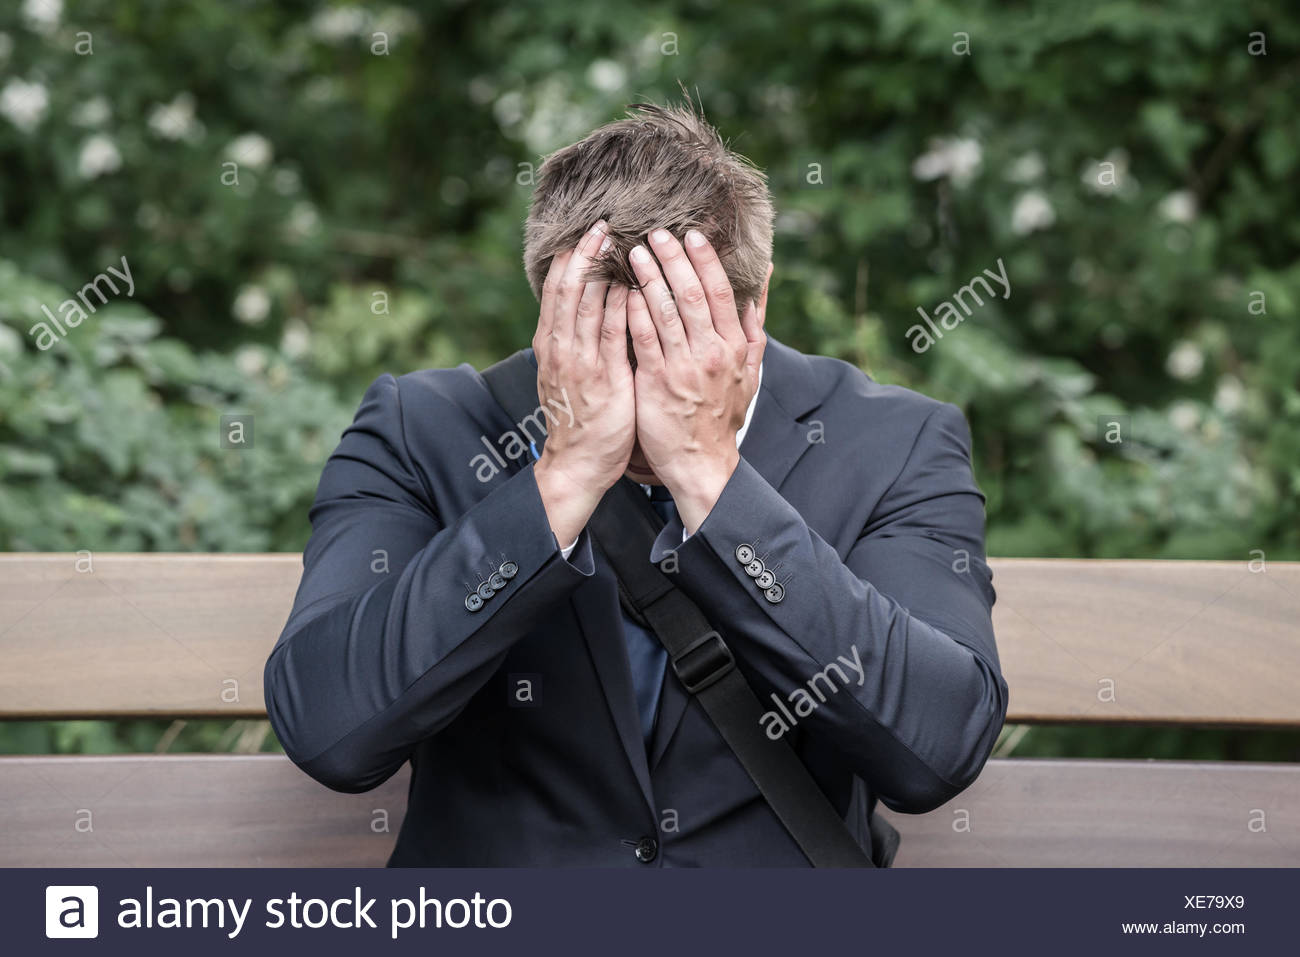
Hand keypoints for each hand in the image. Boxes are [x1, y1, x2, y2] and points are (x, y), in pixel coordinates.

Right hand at [532, 221, 636, 548]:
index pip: (558, 290)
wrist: (576, 464)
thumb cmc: (581, 418)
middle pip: (567, 288)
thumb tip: (596, 301)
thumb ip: (580, 338)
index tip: (587, 230)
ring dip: (600, 270)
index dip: (572, 257)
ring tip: (616, 239)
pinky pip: (611, 334)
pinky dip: (617, 306)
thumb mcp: (571, 372)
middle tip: (600, 222)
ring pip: (585, 304)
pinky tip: (630, 284)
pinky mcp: (602, 379)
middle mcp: (560, 348)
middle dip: (584, 253)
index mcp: (552, 344)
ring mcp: (579, 362)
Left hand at [626, 228, 767, 533]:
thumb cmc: (723, 414)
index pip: (720, 293)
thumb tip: (762, 279)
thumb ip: (753, 324)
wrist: (703, 463)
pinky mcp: (656, 383)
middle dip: (673, 260)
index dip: (705, 261)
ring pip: (665, 312)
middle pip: (693, 295)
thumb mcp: (750, 371)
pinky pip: (643, 340)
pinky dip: (634, 313)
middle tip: (656, 231)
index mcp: (733, 347)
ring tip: (633, 252)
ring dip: (649, 278)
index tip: (691, 234)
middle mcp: (710, 353)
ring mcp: (683, 368)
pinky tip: (622, 292)